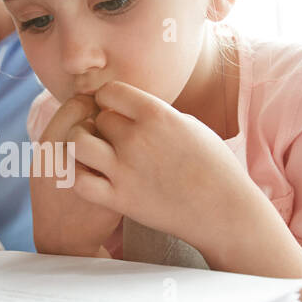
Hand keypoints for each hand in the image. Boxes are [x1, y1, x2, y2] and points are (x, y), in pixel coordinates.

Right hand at [31, 94, 122, 255]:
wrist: (63, 241)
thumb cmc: (56, 193)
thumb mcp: (45, 160)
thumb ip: (61, 131)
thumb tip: (87, 97)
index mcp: (48, 147)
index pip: (77, 104)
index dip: (91, 104)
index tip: (97, 112)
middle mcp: (67, 161)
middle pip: (100, 118)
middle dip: (112, 119)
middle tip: (115, 127)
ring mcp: (91, 179)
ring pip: (119, 139)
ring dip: (126, 137)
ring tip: (125, 144)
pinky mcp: (113, 195)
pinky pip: (131, 162)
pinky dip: (134, 158)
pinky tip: (131, 164)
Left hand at [75, 81, 256, 247]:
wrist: (224, 210)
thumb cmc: (214, 166)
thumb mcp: (189, 125)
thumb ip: (156, 113)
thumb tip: (131, 108)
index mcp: (157, 114)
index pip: (109, 92)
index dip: (108, 100)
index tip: (114, 111)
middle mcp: (137, 138)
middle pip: (97, 118)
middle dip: (102, 125)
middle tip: (114, 139)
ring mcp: (125, 170)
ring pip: (78, 143)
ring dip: (82, 145)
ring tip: (94, 153)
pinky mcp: (120, 199)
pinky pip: (80, 181)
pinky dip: (80, 177)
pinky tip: (94, 177)